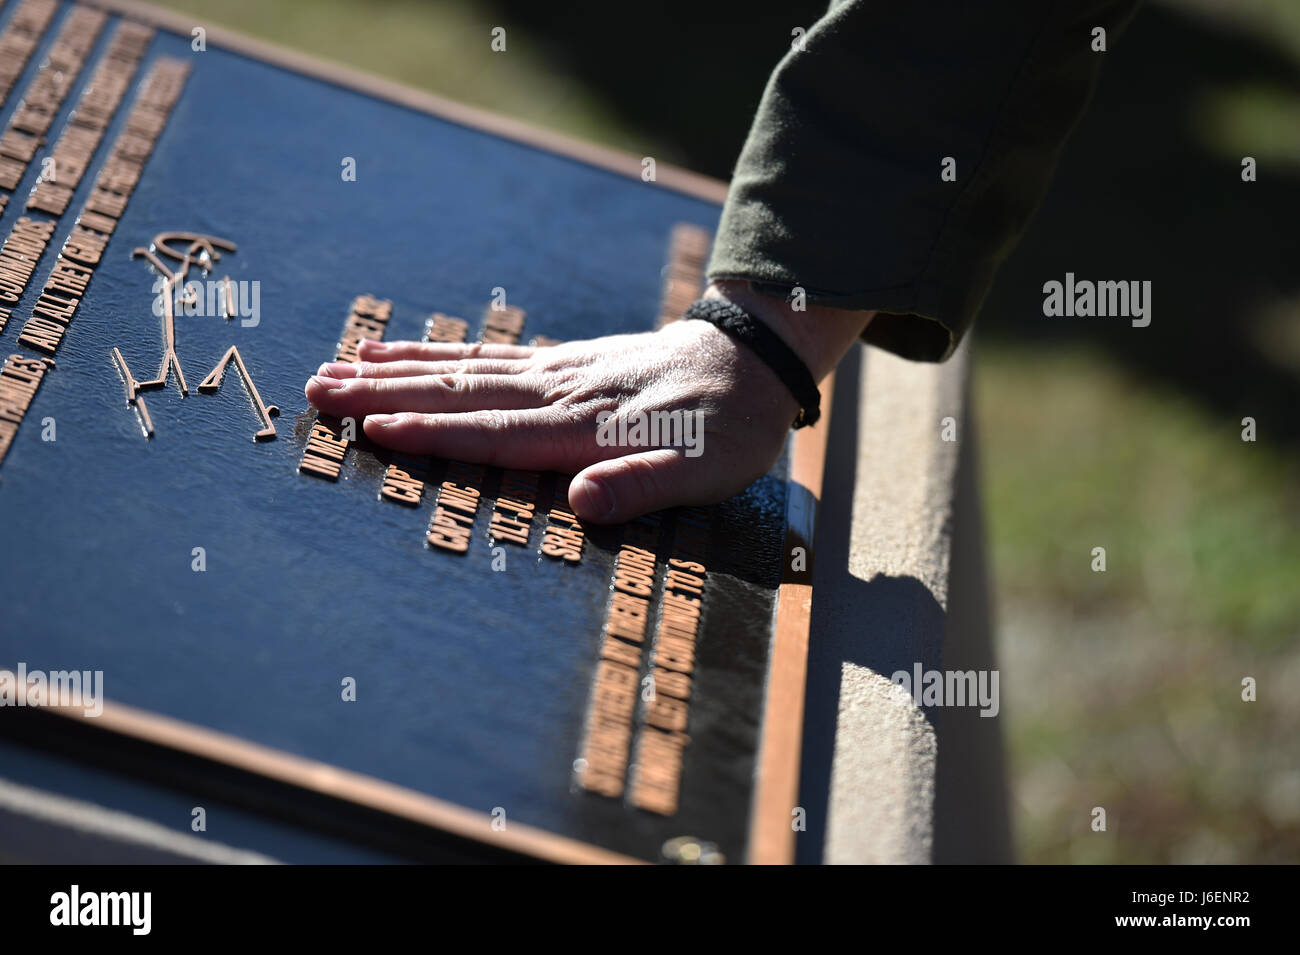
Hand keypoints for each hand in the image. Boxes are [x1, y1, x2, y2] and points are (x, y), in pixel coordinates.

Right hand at [303, 282, 872, 522]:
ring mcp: (555, 371)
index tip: (371, 428)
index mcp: (585, 427)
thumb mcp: (707, 473)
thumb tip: (583, 502)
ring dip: (395, 371)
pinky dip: (436, 354)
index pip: (494, 431)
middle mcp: (558, 392)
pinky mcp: (559, 361)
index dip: (432, 433)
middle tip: (317, 392)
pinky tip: (399, 353)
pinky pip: (485, 356)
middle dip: (385, 396)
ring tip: (336, 368)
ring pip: (461, 369)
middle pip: (458, 394)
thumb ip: (646, 486)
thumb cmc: (729, 431)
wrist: (749, 361)